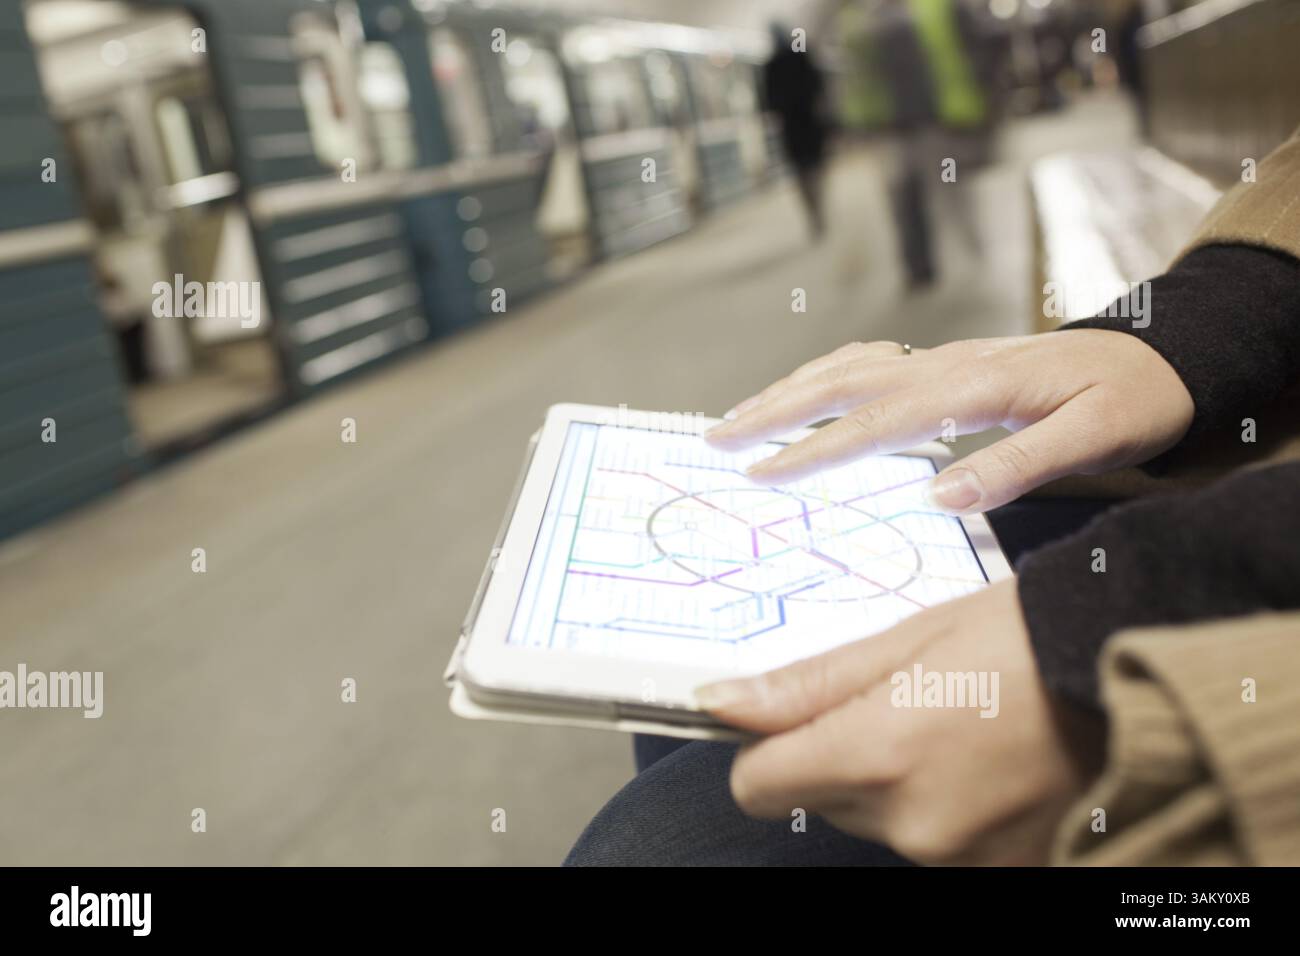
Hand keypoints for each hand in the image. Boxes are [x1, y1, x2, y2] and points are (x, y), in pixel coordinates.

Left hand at [695, 580, 1102, 864]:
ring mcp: (964, 859)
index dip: (767, 749)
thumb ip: (807, 685)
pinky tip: (990, 765)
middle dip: (845, 756)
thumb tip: (719, 703)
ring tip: (962, 727)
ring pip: (882, 824)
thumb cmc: (1026, 635)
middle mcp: (914, 824)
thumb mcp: (908, 640)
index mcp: (878, 756)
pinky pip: (940, 844)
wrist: (1139, 662)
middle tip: (909, 703)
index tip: (796, 721)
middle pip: (824, 801)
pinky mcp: (1006, 871)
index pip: (759, 786)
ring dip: (900, 784)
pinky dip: (951, 810)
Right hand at [704, 332, 1193, 513]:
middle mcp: (946, 364)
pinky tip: (806, 391)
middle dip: (773, 411)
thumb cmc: (1131, 400)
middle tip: (717, 439)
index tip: (764, 474)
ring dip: (786, 390)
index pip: (876, 420)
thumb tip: (938, 498)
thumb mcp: (1094, 438)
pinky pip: (869, 361)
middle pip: (841, 381)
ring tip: (737, 418)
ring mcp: (942, 358)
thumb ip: (1017, 465)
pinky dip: (823, 376)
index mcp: (973, 385)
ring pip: (846, 365)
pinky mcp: (947, 363)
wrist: (1160, 355)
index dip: (815, 447)